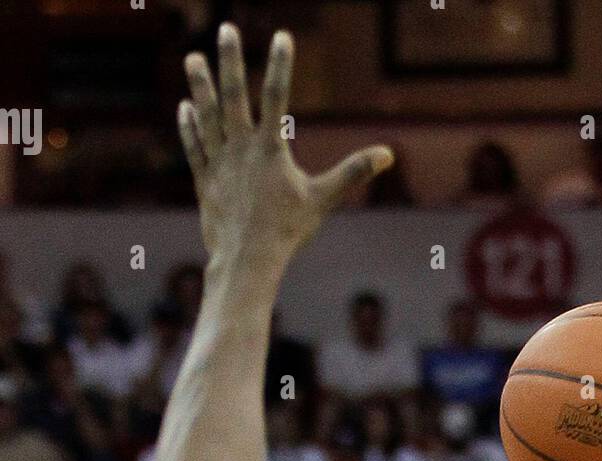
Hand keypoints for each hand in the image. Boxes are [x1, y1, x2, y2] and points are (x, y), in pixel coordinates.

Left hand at [179, 25, 391, 273]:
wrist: (247, 261)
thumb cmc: (288, 231)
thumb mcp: (323, 199)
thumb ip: (353, 172)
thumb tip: (387, 154)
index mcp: (270, 150)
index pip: (277, 97)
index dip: (281, 65)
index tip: (283, 36)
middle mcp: (240, 149)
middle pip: (233, 95)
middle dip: (230, 60)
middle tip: (227, 29)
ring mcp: (219, 163)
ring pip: (207, 115)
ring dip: (200, 85)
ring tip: (193, 58)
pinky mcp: (204, 180)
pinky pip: (194, 146)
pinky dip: (189, 126)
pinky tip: (185, 107)